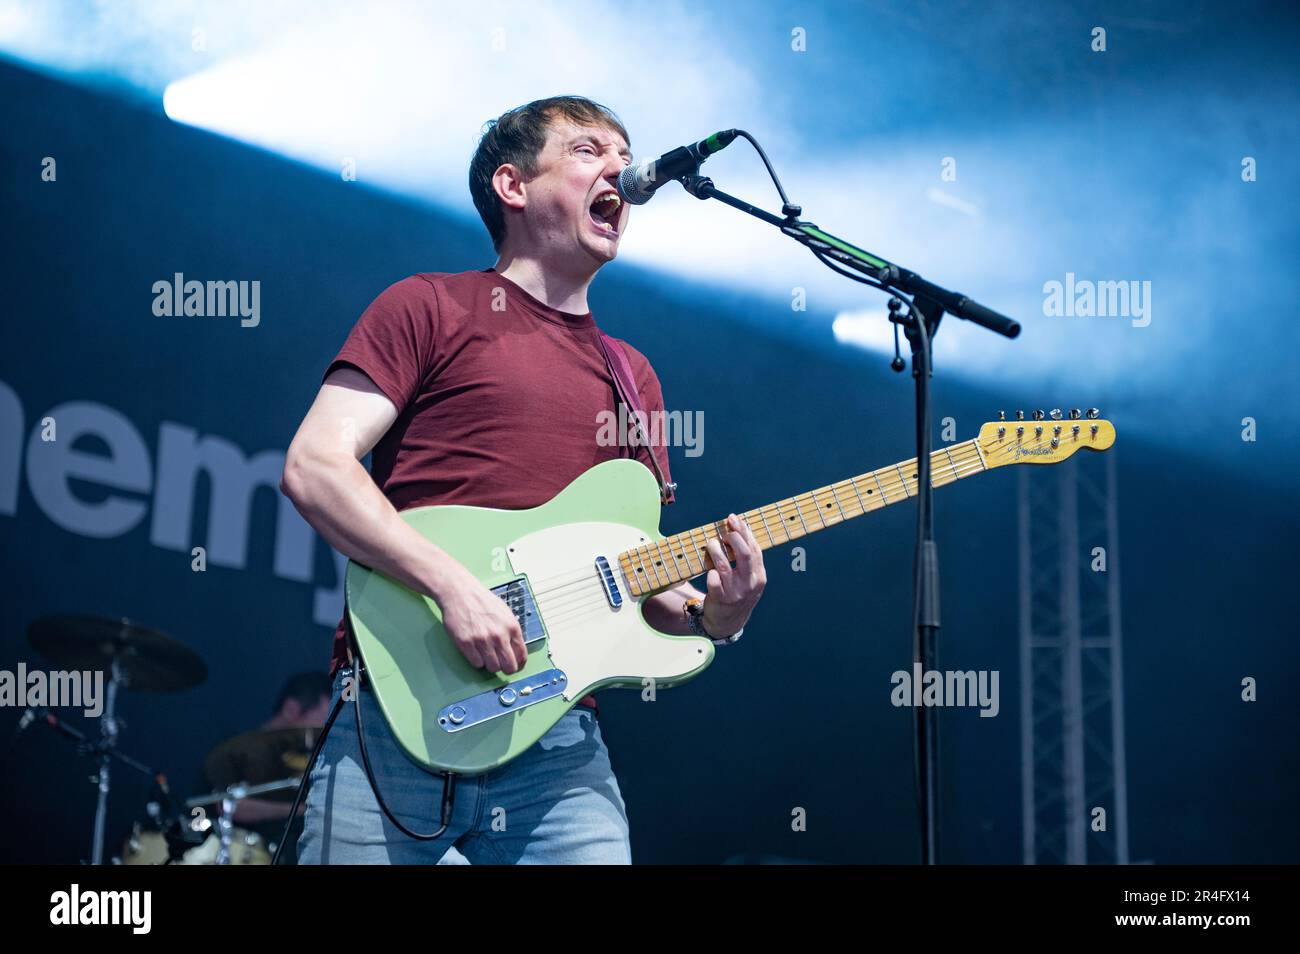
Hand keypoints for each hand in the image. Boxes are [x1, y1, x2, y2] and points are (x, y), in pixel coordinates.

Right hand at [435, 567, 527, 673]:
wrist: (460, 592)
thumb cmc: (482, 601)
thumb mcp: (505, 612)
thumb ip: (512, 630)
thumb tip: (516, 649)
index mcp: (511, 627)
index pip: (521, 656)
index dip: (519, 664)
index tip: (516, 666)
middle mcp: (499, 635)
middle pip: (509, 666)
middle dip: (506, 669)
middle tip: (502, 666)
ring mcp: (482, 640)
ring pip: (492, 668)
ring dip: (491, 665)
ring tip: (487, 656)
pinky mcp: (466, 643)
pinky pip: (476, 664)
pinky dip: (477, 661)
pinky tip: (476, 652)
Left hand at [702, 513, 765, 635]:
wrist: (727, 622)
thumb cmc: (737, 593)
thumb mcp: (748, 578)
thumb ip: (747, 559)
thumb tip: (737, 529)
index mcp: (760, 576)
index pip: (755, 549)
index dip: (744, 531)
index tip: (733, 518)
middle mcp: (750, 584)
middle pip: (745, 554)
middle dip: (733, 538)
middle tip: (724, 533)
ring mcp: (735, 593)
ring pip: (724, 566)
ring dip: (715, 550)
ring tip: (711, 544)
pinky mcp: (720, 599)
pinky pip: (713, 581)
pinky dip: (710, 572)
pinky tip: (709, 570)